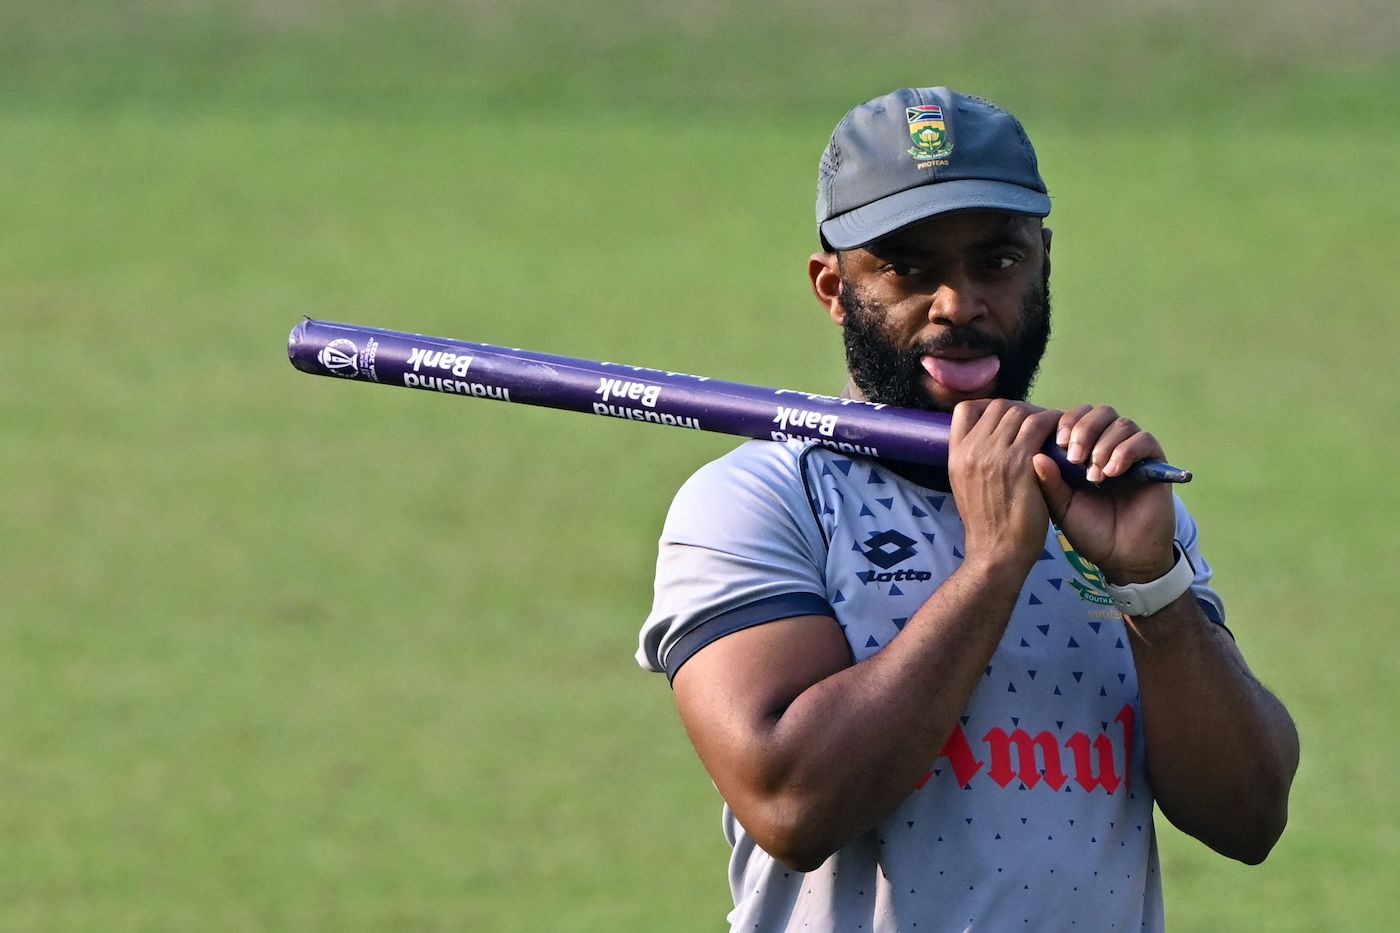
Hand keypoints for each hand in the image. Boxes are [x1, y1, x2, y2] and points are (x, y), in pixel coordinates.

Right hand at [949, 399, 1064, 572]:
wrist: (996, 552)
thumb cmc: (987, 525)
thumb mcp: (966, 487)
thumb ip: (974, 461)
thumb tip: (989, 441)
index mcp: (956, 455)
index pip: (965, 410)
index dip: (988, 408)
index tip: (1006, 419)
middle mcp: (972, 449)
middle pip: (998, 407)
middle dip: (1020, 410)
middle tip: (1038, 422)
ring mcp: (995, 454)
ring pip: (1020, 412)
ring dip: (1039, 415)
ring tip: (1053, 427)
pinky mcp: (1020, 462)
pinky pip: (1040, 425)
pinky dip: (1053, 424)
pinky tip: (1063, 434)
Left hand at [1032, 405, 1175, 582]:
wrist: (1122, 557)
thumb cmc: (1090, 531)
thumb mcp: (1062, 506)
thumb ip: (1049, 481)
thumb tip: (1035, 454)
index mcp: (1084, 451)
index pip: (1077, 418)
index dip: (1067, 422)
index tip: (1057, 443)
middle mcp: (1109, 446)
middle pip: (1100, 412)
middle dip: (1084, 429)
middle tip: (1074, 457)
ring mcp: (1133, 454)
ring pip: (1122, 423)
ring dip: (1104, 444)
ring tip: (1094, 474)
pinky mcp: (1155, 464)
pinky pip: (1145, 440)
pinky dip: (1126, 451)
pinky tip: (1112, 472)